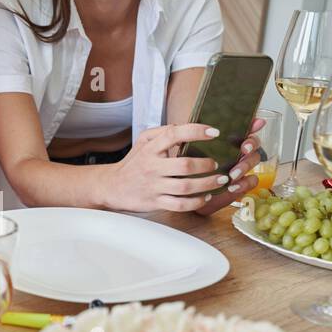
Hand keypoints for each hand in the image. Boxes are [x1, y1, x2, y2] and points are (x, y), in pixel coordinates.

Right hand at [102, 123, 232, 212]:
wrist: (112, 187)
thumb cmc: (133, 163)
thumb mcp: (142, 142)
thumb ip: (161, 132)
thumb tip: (182, 126)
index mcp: (151, 149)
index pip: (173, 135)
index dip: (196, 131)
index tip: (214, 132)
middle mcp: (152, 167)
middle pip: (184, 166)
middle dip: (206, 165)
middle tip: (217, 163)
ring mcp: (154, 186)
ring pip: (186, 187)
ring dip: (207, 184)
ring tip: (219, 179)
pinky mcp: (156, 202)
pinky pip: (180, 205)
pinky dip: (197, 202)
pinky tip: (206, 196)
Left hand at [194, 116, 264, 216]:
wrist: (187, 195)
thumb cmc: (188, 170)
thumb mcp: (187, 151)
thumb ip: (192, 137)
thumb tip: (193, 127)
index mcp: (227, 140)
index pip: (245, 128)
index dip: (253, 124)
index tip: (256, 124)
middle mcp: (237, 151)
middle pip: (253, 143)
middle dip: (251, 145)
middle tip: (244, 149)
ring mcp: (241, 166)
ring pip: (254, 160)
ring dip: (245, 165)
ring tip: (233, 174)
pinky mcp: (242, 182)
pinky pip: (252, 180)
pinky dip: (245, 183)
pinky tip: (233, 186)